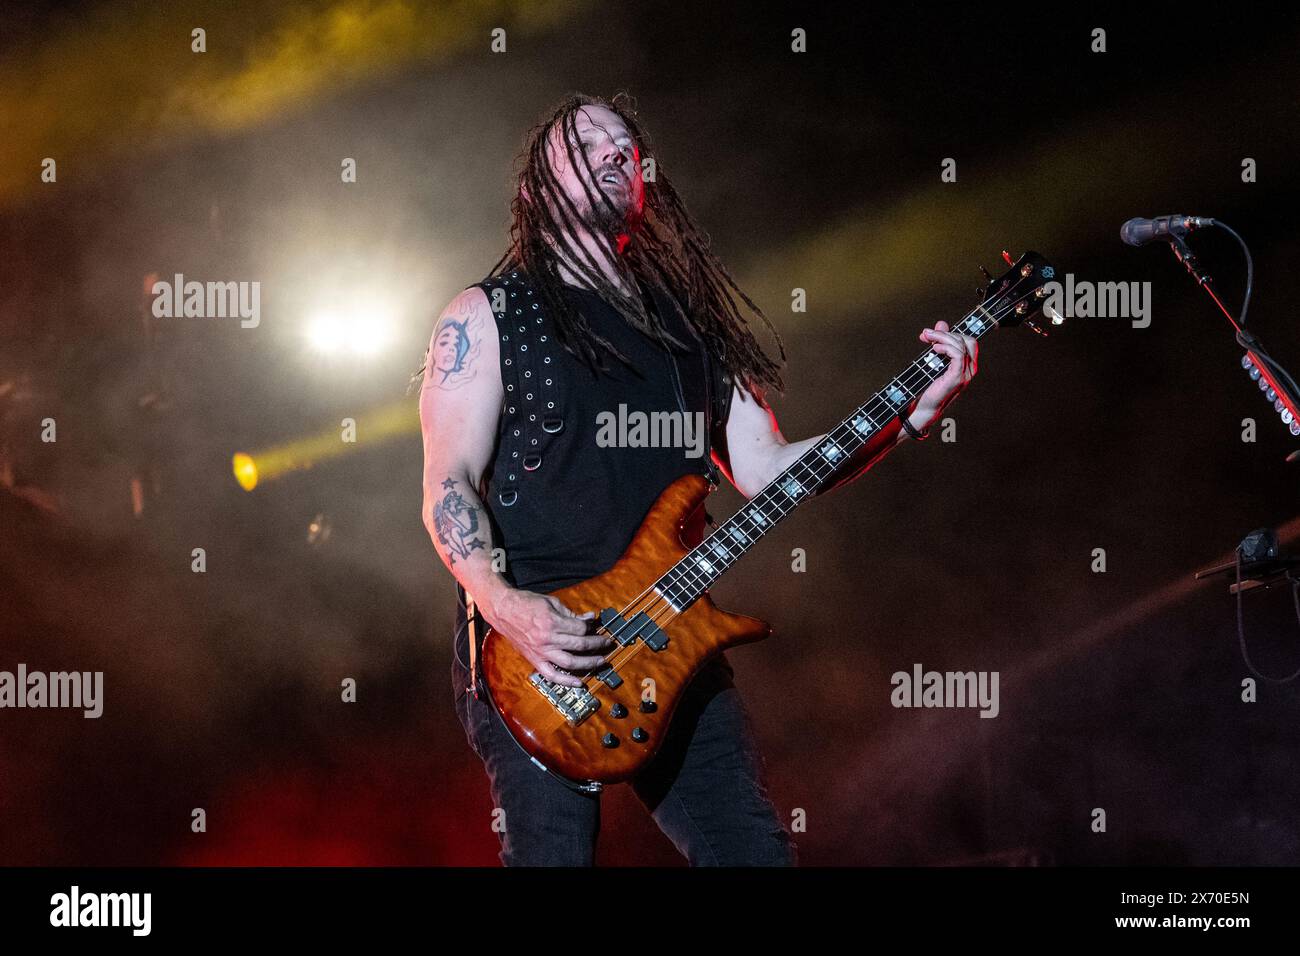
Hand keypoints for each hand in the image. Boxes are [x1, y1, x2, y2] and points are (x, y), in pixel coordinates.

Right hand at [482, 587, 611, 686]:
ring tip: (601, 662)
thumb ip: (571, 613)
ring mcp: (541, 651)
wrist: (503, 610)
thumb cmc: (526, 603)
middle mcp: (547, 639)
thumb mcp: (551, 602)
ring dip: (588, 663)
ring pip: (570, 662)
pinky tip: (579, 682)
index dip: (591, 628)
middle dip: (597, 645)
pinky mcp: (534, 660)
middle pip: (579, 645)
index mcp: (552, 621)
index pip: (580, 629)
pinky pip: (551, 675)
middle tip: (607, 644)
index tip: (596, 627)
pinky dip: (566, 681)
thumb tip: (589, 619)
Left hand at [912, 320, 977, 428]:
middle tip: (926, 334)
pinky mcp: (957, 378)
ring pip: (961, 345)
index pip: (968, 341)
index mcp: (967, 364)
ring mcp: (966, 374)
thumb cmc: (929, 385)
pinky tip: (934, 348)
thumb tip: (941, 324)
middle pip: (966, 340)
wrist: (924, 407)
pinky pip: (958, 356)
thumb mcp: (933, 359)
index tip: (931, 333)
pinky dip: (946, 348)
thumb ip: (939, 342)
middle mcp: (970, 369)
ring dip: (942, 338)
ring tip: (927, 338)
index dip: (951, 333)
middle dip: (945, 333)